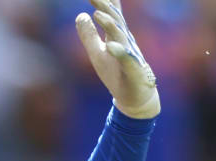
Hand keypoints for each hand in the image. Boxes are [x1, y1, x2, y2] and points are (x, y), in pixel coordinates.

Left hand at [76, 0, 159, 118]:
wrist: (135, 97)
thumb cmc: (116, 73)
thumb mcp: (97, 53)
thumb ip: (89, 35)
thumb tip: (80, 14)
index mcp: (117, 35)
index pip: (109, 14)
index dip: (102, 1)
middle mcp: (125, 41)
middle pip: (115, 20)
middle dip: (105, 6)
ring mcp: (131, 54)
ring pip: (121, 37)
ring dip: (110, 25)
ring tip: (98, 14)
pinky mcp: (134, 70)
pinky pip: (127, 60)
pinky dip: (119, 52)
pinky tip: (110, 46)